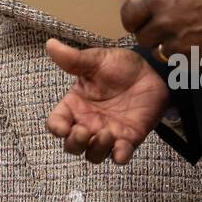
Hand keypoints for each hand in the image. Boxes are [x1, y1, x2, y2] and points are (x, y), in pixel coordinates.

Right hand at [45, 40, 169, 164]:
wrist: (151, 71)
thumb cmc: (118, 66)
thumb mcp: (96, 60)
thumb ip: (73, 59)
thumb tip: (50, 44)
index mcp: (75, 105)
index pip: (57, 122)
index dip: (56, 128)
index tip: (62, 127)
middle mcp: (88, 123)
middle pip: (72, 146)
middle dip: (75, 144)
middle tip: (84, 132)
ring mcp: (108, 134)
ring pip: (94, 155)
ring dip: (96, 150)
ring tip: (106, 134)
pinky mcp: (128, 139)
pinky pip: (120, 156)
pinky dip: (119, 156)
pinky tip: (121, 148)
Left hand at [123, 0, 201, 59]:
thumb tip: (154, 5)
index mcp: (160, 1)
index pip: (129, 16)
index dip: (133, 19)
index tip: (138, 21)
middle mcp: (166, 25)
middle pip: (143, 39)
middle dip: (151, 35)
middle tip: (164, 31)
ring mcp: (183, 45)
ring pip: (162, 54)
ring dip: (169, 48)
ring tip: (185, 39)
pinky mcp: (200, 61)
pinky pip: (184, 65)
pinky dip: (188, 58)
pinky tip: (200, 46)